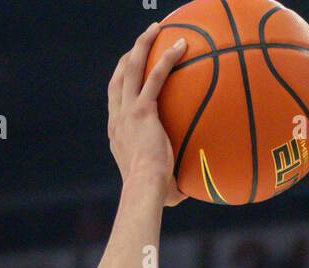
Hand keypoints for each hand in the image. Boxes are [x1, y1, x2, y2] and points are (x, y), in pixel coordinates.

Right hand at [107, 24, 186, 202]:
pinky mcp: (142, 110)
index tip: (130, 79)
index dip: (121, 88)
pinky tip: (181, 45)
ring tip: (155, 30)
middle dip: (127, 59)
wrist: (145, 190)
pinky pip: (155, 76)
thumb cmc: (154, 196)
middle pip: (117, 80)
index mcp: (117, 136)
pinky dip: (166, 58)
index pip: (116, 105)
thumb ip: (173, 182)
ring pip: (130, 68)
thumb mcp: (161, 188)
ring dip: (141, 45)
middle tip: (139, 47)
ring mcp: (127, 112)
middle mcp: (118, 120)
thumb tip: (192, 189)